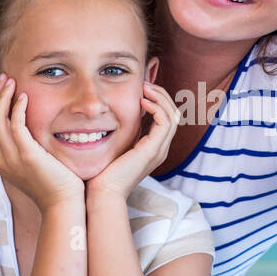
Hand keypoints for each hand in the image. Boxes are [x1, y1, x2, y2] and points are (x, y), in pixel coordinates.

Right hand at [0, 74, 82, 210]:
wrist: (62, 203)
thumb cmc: (51, 183)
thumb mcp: (29, 163)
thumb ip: (21, 146)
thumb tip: (22, 129)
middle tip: (2, 78)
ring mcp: (10, 158)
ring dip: (2, 96)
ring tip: (10, 81)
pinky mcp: (26, 155)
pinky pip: (15, 125)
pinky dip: (17, 108)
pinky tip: (24, 97)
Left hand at [86, 81, 179, 200]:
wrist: (102, 192)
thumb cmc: (102, 172)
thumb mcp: (114, 146)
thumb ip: (120, 133)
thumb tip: (112, 113)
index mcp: (153, 148)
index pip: (166, 117)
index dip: (158, 99)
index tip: (141, 89)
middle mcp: (160, 149)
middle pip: (174, 113)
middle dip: (162, 95)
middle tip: (145, 83)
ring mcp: (159, 150)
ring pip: (173, 115)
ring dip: (160, 97)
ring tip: (145, 88)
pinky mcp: (153, 150)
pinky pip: (165, 122)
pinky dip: (157, 108)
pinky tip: (142, 102)